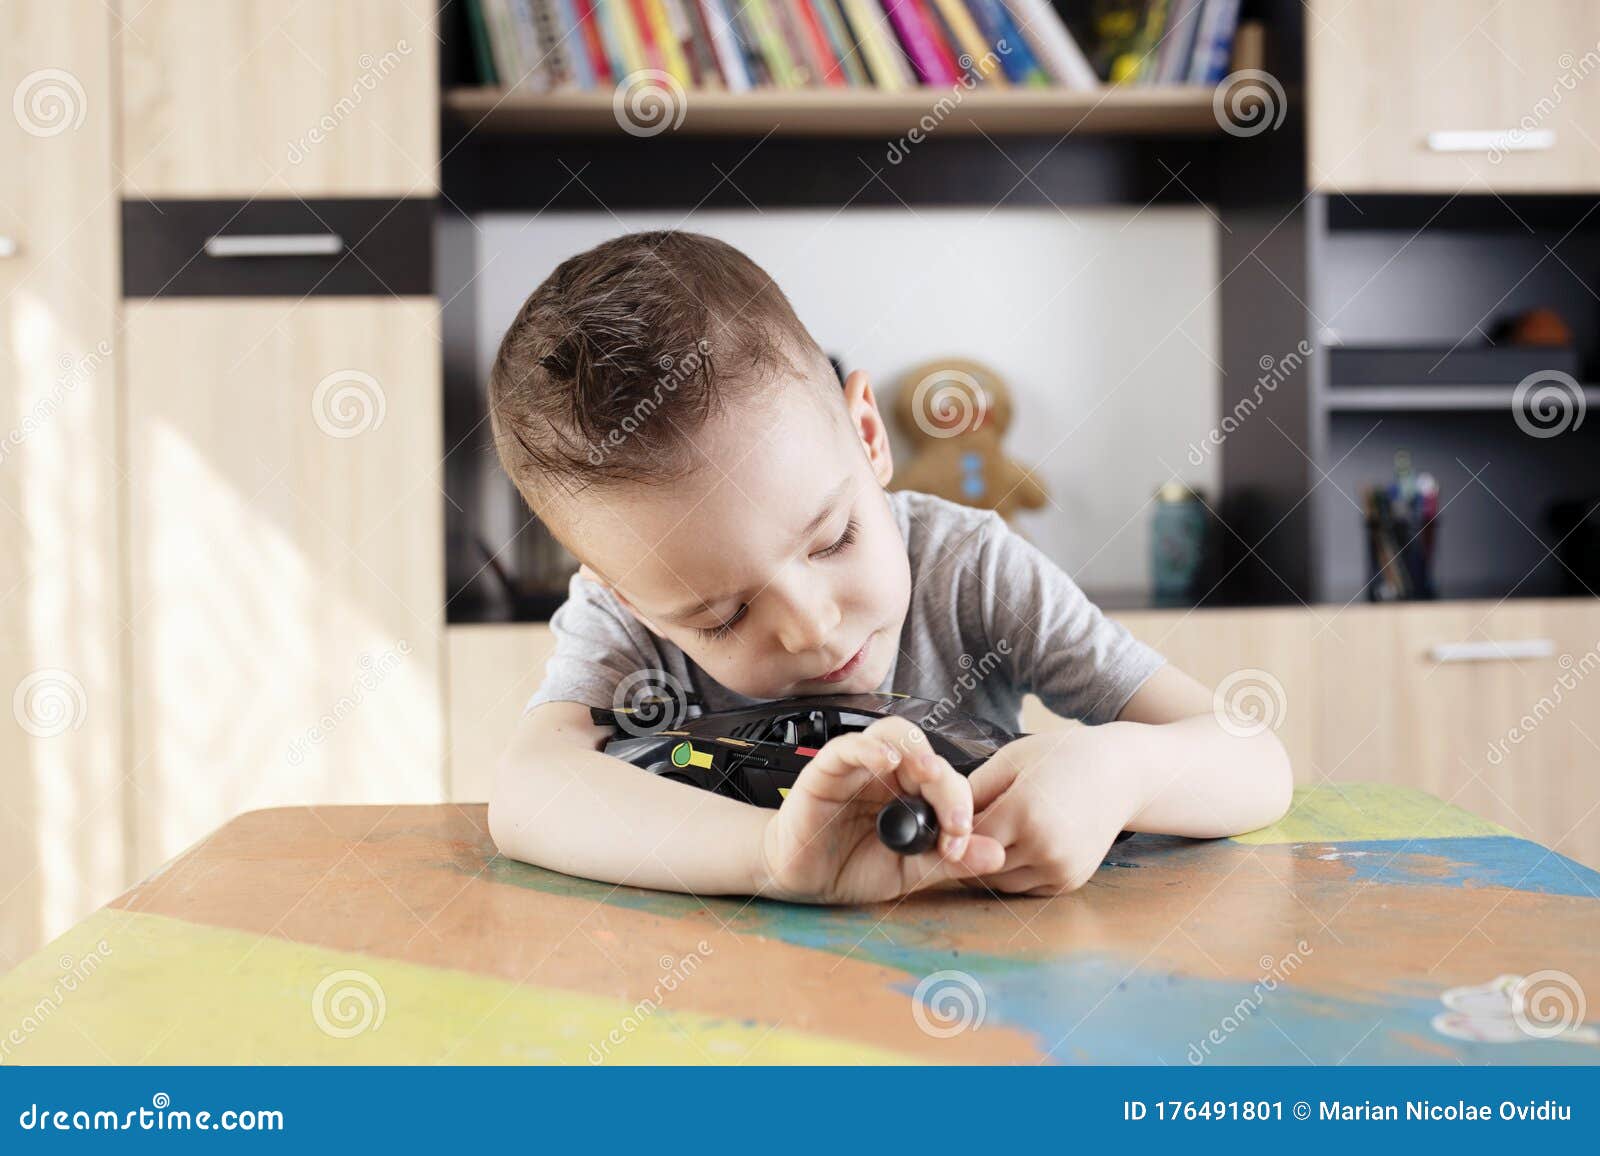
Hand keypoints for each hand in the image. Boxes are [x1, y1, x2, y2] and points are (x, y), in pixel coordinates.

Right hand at [756, 716, 1005, 903]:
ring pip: (894, 734)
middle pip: (928, 755)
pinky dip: (869, 748)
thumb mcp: (910, 871)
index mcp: (914, 793)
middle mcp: (891, 772)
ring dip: (916, 751)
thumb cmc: (854, 867)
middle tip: (955, 820)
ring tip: (929, 776)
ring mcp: (861, 766)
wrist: (804, 878)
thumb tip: (998, 854)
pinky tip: (886, 763)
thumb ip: (949, 860)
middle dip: (947, 785)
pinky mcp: (827, 767)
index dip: (961, 807)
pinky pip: (849, 746)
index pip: (949, 782)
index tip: (962, 842)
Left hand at [959, 727, 1143, 896]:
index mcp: (1025, 812)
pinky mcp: (1069, 881)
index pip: (965, 838)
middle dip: (965, 849)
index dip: (949, 831)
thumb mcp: (1010, 759)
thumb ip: (971, 790)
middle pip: (979, 864)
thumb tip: (937, 815)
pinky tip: (1015, 844)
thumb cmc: (1062, 756)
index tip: (941, 823)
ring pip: (999, 881)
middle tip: (962, 829)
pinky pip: (1024, 886)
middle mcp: (1045, 847)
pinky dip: (1012, 871)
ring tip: (990, 834)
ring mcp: (1060, 869)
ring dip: (986, 864)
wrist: (1121, 774)